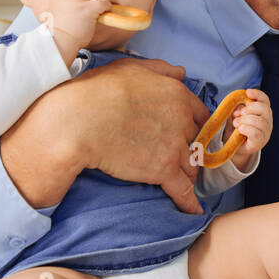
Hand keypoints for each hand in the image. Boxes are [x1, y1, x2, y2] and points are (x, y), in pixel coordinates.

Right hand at [0, 56, 209, 213]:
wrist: (79, 121)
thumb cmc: (98, 90)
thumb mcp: (131, 68)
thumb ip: (160, 70)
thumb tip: (181, 73)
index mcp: (177, 94)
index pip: (199, 114)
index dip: (195, 126)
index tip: (190, 134)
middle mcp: (181, 119)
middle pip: (196, 140)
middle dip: (192, 150)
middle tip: (184, 158)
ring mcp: (174, 146)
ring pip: (191, 165)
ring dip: (189, 174)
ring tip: (184, 181)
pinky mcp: (162, 170)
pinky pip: (183, 189)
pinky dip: (189, 202)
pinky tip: (193, 210)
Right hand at [43, 0, 111, 64]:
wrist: (59, 42)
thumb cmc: (60, 32)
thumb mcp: (59, 12)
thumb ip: (69, 5)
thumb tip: (84, 4)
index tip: (86, 4)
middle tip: (98, 8)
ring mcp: (78, 0)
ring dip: (101, 1)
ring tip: (102, 10)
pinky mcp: (88, 8)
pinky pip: (103, 2)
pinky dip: (107, 7)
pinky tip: (106, 13)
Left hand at [223, 89, 271, 166]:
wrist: (235, 147)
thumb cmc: (237, 129)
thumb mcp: (237, 116)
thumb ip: (239, 109)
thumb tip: (240, 106)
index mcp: (263, 113)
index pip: (265, 100)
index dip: (257, 94)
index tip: (247, 92)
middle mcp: (268, 122)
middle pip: (264, 109)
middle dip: (250, 108)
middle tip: (239, 113)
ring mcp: (265, 133)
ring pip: (260, 121)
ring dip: (245, 120)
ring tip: (236, 123)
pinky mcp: (259, 143)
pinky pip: (256, 133)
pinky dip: (246, 129)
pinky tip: (240, 129)